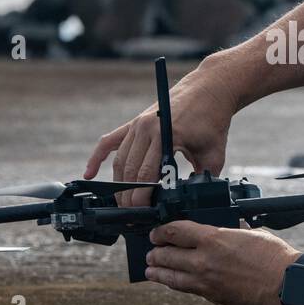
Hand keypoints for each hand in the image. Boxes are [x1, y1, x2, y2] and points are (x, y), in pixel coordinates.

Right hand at [83, 61, 238, 206]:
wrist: (208, 89)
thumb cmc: (213, 121)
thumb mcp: (214, 154)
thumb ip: (201, 178)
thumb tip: (191, 200)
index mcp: (166, 134)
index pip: (147, 173)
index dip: (142, 196)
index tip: (142, 212)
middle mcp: (147, 127)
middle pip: (130, 169)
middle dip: (129, 195)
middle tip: (132, 215)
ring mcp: (138, 124)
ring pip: (120, 160)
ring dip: (118, 184)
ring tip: (122, 204)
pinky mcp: (134, 122)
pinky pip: (110, 142)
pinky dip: (97, 158)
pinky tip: (90, 174)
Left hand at [145, 221, 300, 304]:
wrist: (288, 286)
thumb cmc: (276, 257)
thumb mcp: (252, 234)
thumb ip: (233, 232)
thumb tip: (227, 228)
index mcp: (214, 239)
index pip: (176, 231)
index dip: (162, 231)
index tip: (157, 232)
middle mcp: (204, 262)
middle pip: (168, 255)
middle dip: (155, 252)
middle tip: (151, 252)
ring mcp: (208, 284)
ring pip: (173, 278)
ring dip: (159, 273)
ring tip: (151, 270)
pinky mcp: (215, 300)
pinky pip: (191, 291)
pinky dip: (179, 285)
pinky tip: (176, 283)